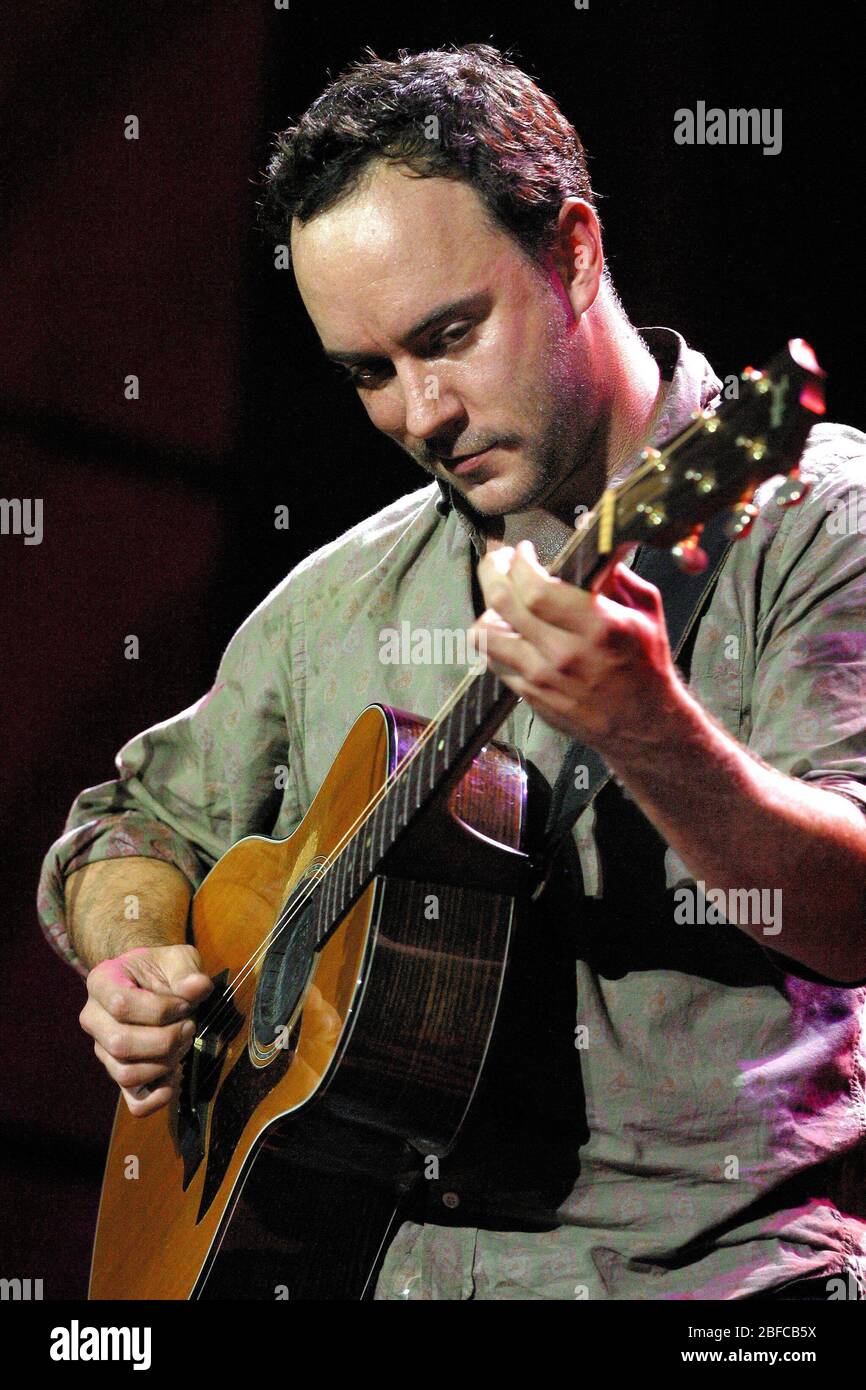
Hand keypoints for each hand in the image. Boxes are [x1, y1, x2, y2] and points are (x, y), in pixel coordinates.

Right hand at [79, 944, 213, 1116]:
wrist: (151, 982)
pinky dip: (159, 1097)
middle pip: (121, 1045)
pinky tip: (175, 1076)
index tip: (185, 1003)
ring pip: (127, 1074)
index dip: (161, 1009)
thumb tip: (197, 988)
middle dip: (165, 1039)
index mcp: (101, 982)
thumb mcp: (177, 958)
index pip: (121, 1005)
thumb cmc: (162, 969)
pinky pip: (134, 1102)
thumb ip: (187, 970)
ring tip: (183, 1042)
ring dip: (165, 1063)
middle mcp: (93, 1018)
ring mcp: (103, 1050)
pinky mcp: (119, 1074)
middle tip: (189, 1025)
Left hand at [470, 539, 682, 758]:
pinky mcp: (530, 696)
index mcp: (598, 627)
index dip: (520, 563)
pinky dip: (495, 640)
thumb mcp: (646, 612)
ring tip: (500, 600)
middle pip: (503, 604)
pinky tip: (508, 630)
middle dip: (492, 571)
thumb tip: (594, 545)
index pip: (537, 588)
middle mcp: (565, 653)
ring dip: (487, 609)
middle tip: (498, 561)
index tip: (523, 551)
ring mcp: (542, 678)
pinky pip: (494, 661)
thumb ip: (618, 576)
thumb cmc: (646, 665)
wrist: (644, 725)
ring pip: (486, 635)